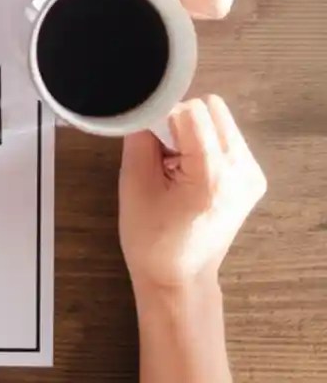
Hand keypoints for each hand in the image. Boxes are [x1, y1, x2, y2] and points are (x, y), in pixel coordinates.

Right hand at [119, 96, 266, 289]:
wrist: (179, 277)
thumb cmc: (150, 236)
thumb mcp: (133, 183)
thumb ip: (140, 138)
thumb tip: (147, 110)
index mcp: (212, 173)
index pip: (191, 111)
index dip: (163, 119)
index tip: (149, 144)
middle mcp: (242, 169)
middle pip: (213, 109)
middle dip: (182, 121)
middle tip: (163, 153)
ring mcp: (252, 174)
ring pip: (222, 121)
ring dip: (194, 132)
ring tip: (175, 165)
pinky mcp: (253, 179)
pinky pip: (228, 140)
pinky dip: (206, 144)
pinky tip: (190, 173)